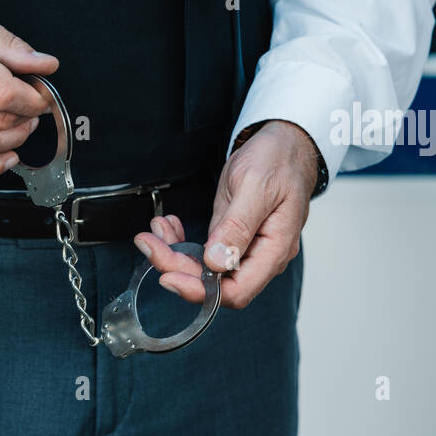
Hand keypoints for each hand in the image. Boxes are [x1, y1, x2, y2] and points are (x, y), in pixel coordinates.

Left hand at [133, 120, 319, 308]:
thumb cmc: (278, 160)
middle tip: (150, 243)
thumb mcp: (255, 186)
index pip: (237, 291)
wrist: (285, 144)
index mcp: (275, 249)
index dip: (200, 290)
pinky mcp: (233, 238)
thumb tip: (216, 263)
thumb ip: (237, 226)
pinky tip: (170, 228)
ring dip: (175, 254)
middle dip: (177, 266)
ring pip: (205, 270)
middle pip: (215, 284)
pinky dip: (182, 243)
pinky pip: (204, 253)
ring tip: (157, 229)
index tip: (168, 275)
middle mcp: (262, 256)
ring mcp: (246, 248)